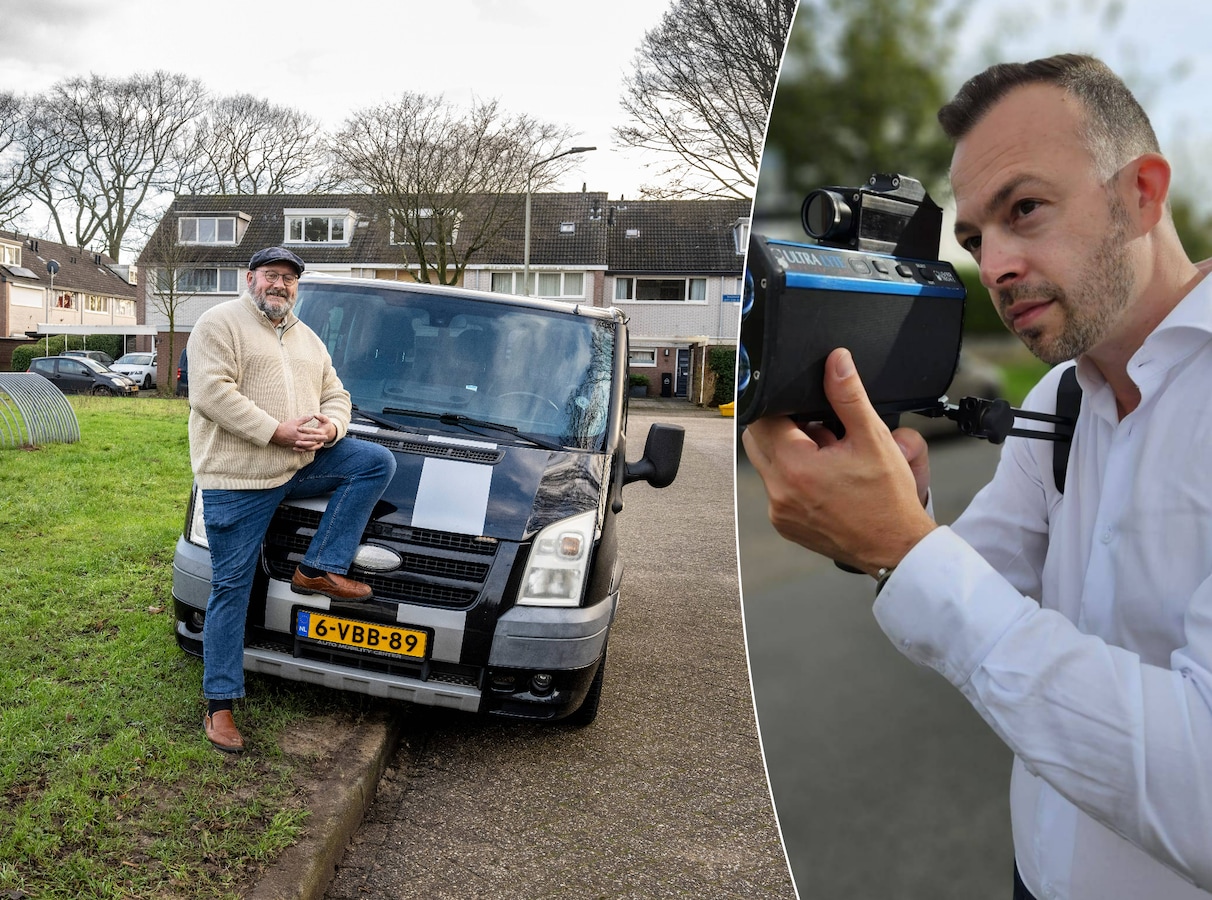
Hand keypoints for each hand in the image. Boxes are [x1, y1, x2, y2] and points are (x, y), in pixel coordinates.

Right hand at [272, 414, 335, 451]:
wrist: (275, 434)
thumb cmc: (285, 426)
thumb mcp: (295, 421)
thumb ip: (304, 419)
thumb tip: (312, 415)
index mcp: (301, 435)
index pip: (313, 436)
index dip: (320, 436)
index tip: (326, 436)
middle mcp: (299, 441)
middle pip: (312, 442)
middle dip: (319, 441)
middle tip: (325, 440)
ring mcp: (296, 444)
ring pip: (308, 447)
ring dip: (314, 446)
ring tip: (320, 444)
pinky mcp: (293, 446)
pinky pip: (302, 449)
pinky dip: (307, 449)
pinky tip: (310, 448)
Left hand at [740, 348, 936, 575]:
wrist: (896, 549)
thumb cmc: (887, 501)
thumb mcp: (872, 438)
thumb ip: (849, 395)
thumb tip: (837, 361)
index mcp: (794, 467)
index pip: (763, 418)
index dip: (783, 407)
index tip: (806, 408)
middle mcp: (778, 491)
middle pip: (757, 440)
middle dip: (782, 427)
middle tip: (819, 431)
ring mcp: (779, 511)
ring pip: (767, 465)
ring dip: (788, 453)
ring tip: (826, 457)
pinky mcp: (784, 524)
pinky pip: (776, 489)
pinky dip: (793, 478)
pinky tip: (824, 480)